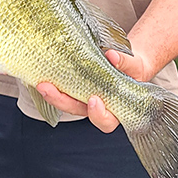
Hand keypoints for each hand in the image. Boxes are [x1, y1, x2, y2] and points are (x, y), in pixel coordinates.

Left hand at [36, 49, 150, 133]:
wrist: (127, 63)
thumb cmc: (134, 71)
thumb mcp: (135, 67)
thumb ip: (126, 63)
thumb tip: (112, 56)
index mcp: (115, 109)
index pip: (106, 121)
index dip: (98, 114)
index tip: (94, 100)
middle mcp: (96, 107)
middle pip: (77, 111)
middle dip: (61, 101)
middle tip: (48, 88)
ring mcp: (83, 98)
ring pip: (66, 102)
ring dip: (52, 94)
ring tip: (41, 83)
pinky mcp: (74, 87)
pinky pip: (62, 89)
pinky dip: (53, 83)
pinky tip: (42, 73)